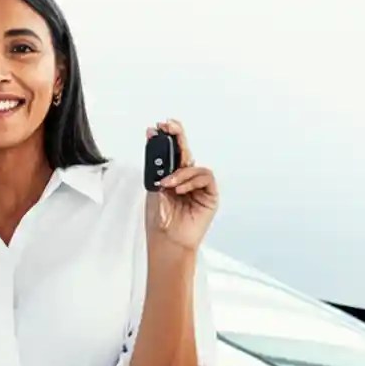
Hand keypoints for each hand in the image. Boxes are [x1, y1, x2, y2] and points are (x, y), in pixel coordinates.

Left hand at [145, 119, 218, 251]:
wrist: (168, 240)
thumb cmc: (160, 218)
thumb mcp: (154, 188)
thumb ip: (157, 169)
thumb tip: (154, 146)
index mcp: (171, 175)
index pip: (171, 152)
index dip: (166, 137)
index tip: (156, 127)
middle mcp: (186, 178)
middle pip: (184, 151)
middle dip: (176, 135)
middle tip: (167, 126)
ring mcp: (198, 186)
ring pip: (194, 165)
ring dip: (179, 172)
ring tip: (167, 184)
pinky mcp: (210, 194)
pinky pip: (204, 177)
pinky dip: (191, 181)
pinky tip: (180, 189)